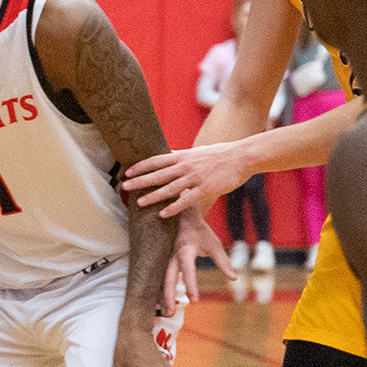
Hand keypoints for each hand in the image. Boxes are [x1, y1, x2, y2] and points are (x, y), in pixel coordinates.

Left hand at [121, 141, 245, 218]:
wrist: (242, 156)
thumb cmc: (220, 155)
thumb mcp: (198, 152)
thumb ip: (182, 155)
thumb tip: (168, 153)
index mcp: (183, 156)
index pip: (157, 160)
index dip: (141, 166)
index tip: (127, 172)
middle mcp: (186, 166)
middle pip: (159, 174)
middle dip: (140, 181)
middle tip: (124, 187)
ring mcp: (195, 177)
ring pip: (170, 188)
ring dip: (153, 196)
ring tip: (138, 203)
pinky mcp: (205, 188)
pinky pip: (186, 200)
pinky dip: (174, 207)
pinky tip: (163, 214)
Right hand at [163, 212, 227, 310]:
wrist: (185, 217)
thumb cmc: (201, 231)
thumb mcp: (214, 244)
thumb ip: (223, 261)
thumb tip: (233, 278)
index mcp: (186, 250)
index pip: (188, 270)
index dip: (191, 285)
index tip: (195, 300)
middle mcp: (174, 256)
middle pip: (169, 279)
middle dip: (169, 296)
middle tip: (171, 313)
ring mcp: (168, 259)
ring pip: (163, 281)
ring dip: (164, 297)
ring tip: (166, 313)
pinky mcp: (167, 263)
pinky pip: (163, 279)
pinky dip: (162, 292)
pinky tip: (164, 305)